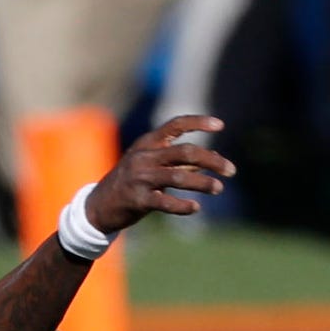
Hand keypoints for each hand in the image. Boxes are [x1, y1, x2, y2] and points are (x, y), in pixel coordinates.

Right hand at [80, 115, 234, 234]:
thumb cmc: (130, 184)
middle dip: (212, 160)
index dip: (198, 122)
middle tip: (231, 170)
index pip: (175, 125)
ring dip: (203, 183)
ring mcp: (140, 178)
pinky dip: (182, 205)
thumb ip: (179, 163)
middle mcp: (144, 157)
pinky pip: (165, 202)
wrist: (98, 207)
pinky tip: (196, 208)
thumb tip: (212, 161)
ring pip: (178, 177)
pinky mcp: (137, 200)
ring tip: (219, 188)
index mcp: (148, 144)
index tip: (220, 125)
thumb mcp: (151, 166)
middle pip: (185, 152)